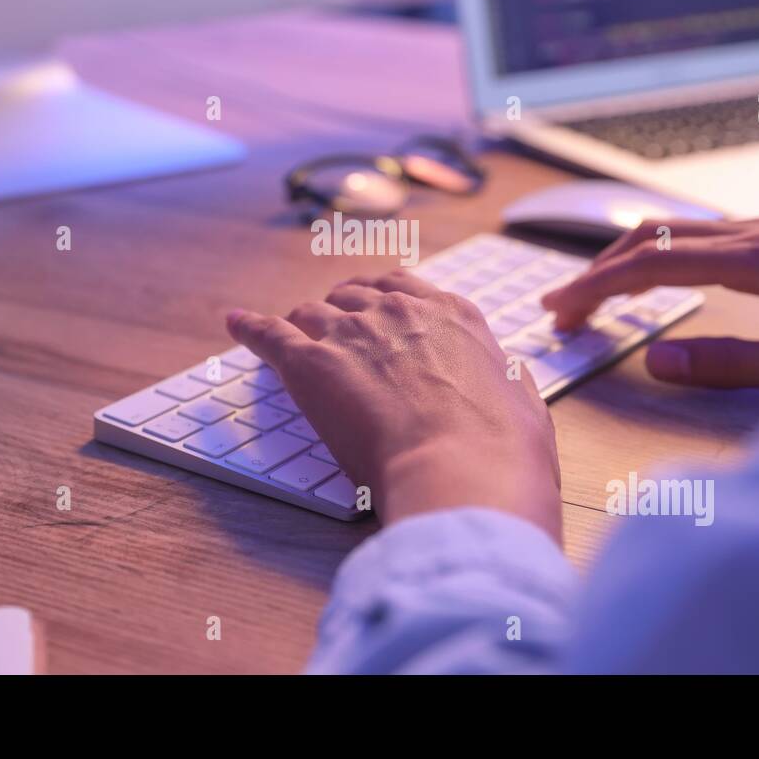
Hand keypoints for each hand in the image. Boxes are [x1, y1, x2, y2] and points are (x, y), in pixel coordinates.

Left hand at [225, 270, 561, 539]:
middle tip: (331, 333)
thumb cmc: (501, 451)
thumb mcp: (523, 401)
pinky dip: (250, 328)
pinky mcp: (309, 364)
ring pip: (311, 314)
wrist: (462, 472)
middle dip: (340, 311)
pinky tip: (235, 323)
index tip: (372, 311)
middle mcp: (397, 311)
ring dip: (302, 328)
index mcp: (450, 314)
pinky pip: (269, 334)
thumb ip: (506, 379)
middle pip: (351, 295)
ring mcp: (351, 332)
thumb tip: (505, 377)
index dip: (381, 300)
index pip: (402, 287)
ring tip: (291, 342)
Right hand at [541, 218, 758, 392]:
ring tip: (587, 296)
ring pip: (673, 232)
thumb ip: (731, 364)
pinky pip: (698, 237)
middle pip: (653, 237)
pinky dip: (655, 256)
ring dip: (622, 260)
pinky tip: (646, 279)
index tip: (560, 312)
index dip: (599, 286)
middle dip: (596, 271)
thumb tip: (654, 359)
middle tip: (558, 309)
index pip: (656, 263)